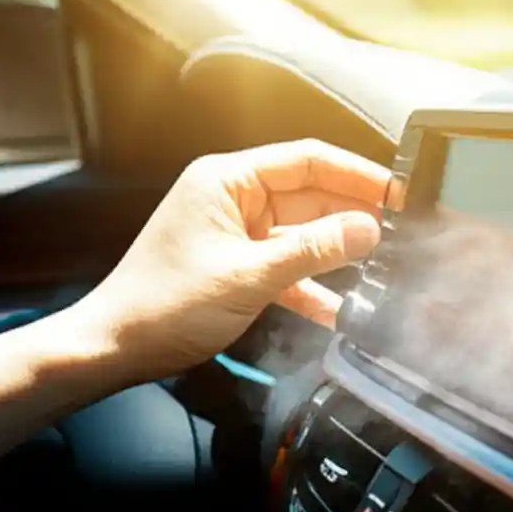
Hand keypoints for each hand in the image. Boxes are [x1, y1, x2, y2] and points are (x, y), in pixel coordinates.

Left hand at [74, 139, 392, 381]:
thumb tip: (367, 228)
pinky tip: (341, 307)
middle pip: (310, 195)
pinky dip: (314, 286)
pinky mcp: (240, 266)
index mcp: (227, 182)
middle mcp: (234, 199)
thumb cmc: (161, 306)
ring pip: (304, 232)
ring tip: (381, 263)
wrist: (113, 351)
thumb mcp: (247, 276)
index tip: (395, 192)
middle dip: (353, 213)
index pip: (306, 160)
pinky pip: (290, 267)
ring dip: (337, 251)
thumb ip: (313, 250)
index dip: (356, 173)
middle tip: (399, 230)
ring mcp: (237, 233)